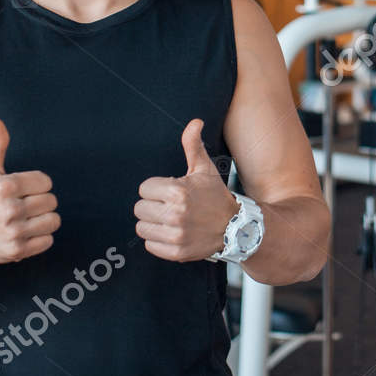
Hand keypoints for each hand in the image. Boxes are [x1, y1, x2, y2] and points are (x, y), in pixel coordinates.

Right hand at [0, 118, 58, 263]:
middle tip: (25, 204)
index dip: (38, 184)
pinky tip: (26, 231)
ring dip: (44, 219)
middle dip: (41, 201)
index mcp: (4, 187)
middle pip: (51, 201)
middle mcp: (9, 210)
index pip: (46, 182)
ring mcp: (13, 232)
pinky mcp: (17, 251)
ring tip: (28, 217)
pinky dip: (41, 236)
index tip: (24, 188)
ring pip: (54, 220)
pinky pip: (49, 240)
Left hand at [134, 118, 237, 261]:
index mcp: (177, 191)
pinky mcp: (176, 252)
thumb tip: (194, 122)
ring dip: (153, 224)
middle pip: (140, 209)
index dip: (156, 189)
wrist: (236, 227)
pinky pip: (150, 246)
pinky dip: (158, 241)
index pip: (144, 189)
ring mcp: (176, 235)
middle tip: (169, 207)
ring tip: (169, 220)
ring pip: (142, 227)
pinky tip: (172, 233)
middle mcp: (175, 214)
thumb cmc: (215, 196)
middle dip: (152, 206)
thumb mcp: (204, 169)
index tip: (169, 192)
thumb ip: (193, 145)